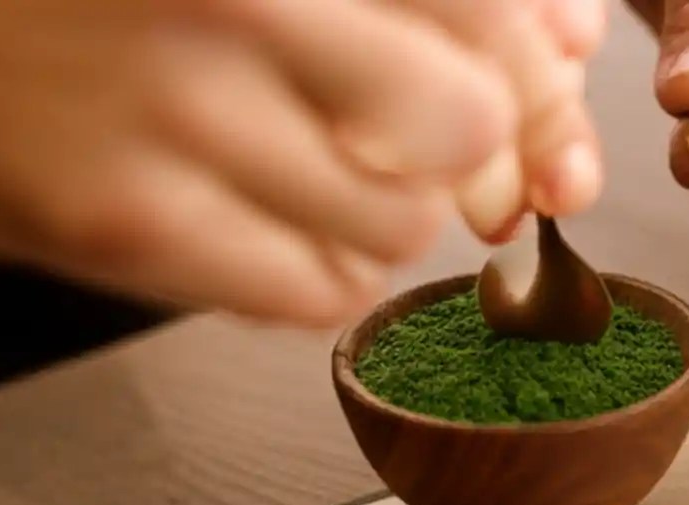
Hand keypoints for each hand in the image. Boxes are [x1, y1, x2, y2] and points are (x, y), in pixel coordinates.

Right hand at [0, 0, 605, 326]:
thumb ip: (405, 0)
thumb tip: (562, 45)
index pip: (488, 7)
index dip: (540, 65)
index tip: (547, 84)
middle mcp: (231, 0)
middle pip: (470, 122)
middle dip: (474, 147)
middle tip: (434, 143)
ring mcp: (173, 112)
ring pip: (401, 223)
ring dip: (392, 215)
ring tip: (330, 178)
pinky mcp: (126, 222)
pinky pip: (317, 291)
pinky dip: (326, 272)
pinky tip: (284, 229)